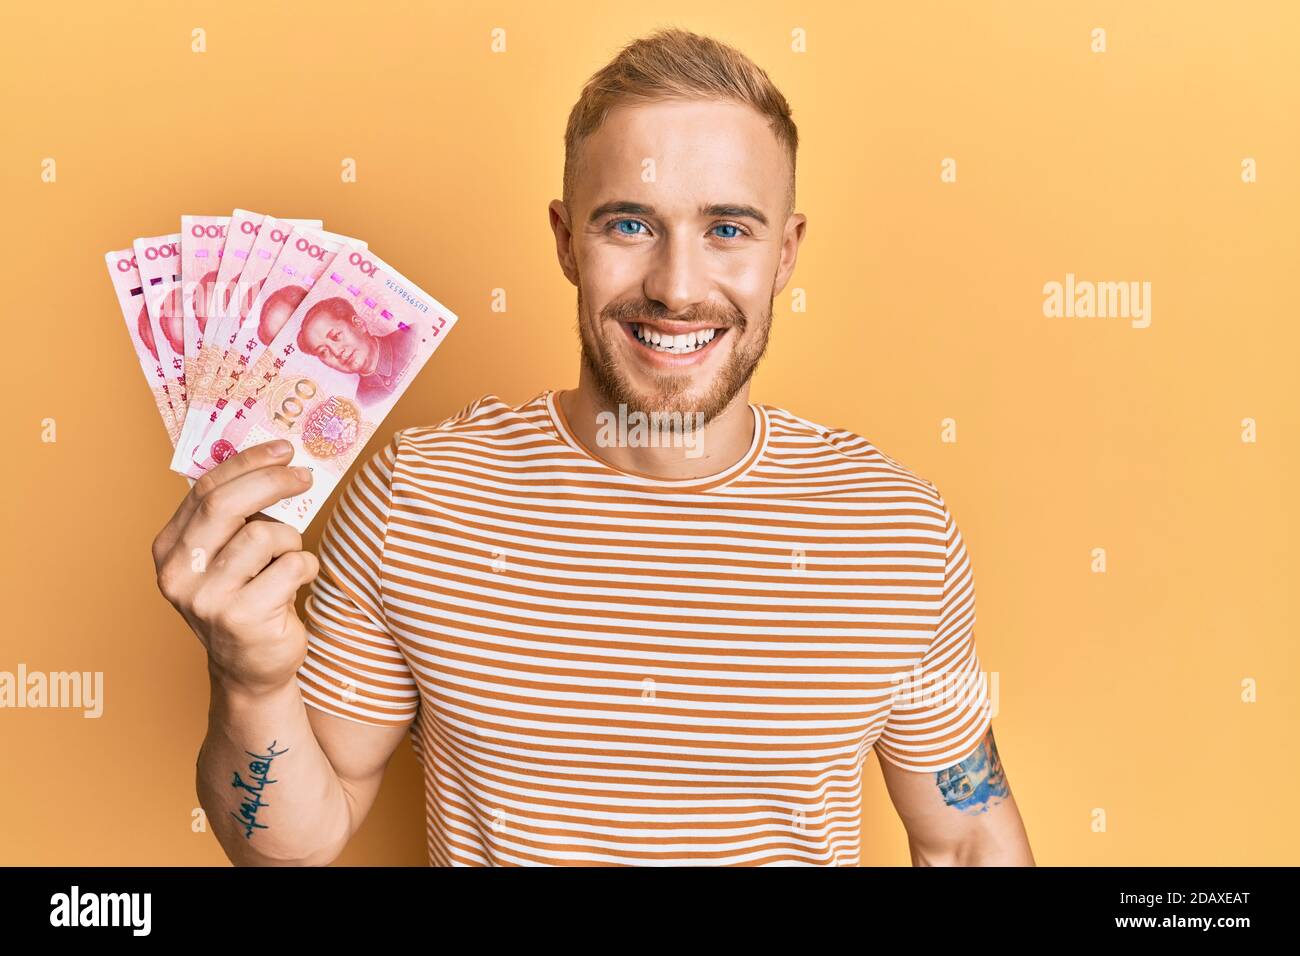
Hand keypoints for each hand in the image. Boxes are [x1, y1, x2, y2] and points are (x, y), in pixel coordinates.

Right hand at [152, 440, 318, 695]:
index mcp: (170, 548)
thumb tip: (277, 460)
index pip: (205, 489)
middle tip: (305, 475)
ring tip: (289, 559)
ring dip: (290, 540)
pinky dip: (304, 567)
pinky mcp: (241, 618)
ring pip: (264, 535)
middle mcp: (178, 572)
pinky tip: (297, 582)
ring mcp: (207, 598)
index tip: (283, 448)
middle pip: (226, 504)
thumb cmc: (247, 598)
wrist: (251, 669)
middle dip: (272, 481)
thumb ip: (236, 516)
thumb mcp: (228, 555)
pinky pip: (290, 567)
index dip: (247, 462)